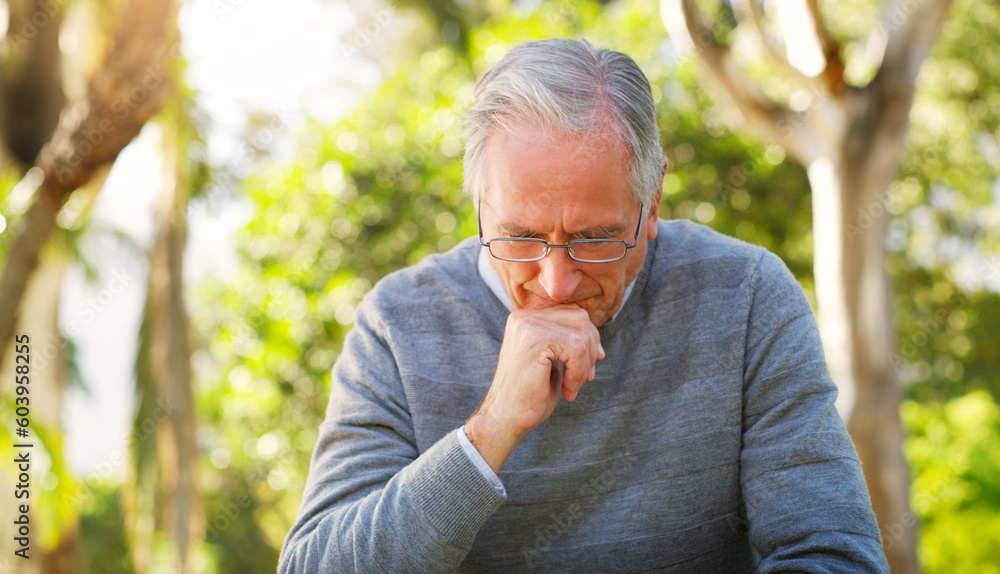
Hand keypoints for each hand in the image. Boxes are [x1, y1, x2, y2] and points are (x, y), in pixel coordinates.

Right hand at [464, 305, 604, 472]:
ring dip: (585, 365)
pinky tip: (567, 391)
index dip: (589, 339)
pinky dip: (579, 373)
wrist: (506, 418)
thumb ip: (566, 342)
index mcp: (527, 319)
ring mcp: (528, 325)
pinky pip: (577, 349)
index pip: (572, 314)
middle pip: (580, 318)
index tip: (588, 368)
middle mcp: (525, 317)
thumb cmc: (530, 395)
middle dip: (591, 350)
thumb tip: (595, 335)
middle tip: (585, 378)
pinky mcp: (535, 339)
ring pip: (582, 334)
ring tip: (572, 387)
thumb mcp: (551, 362)